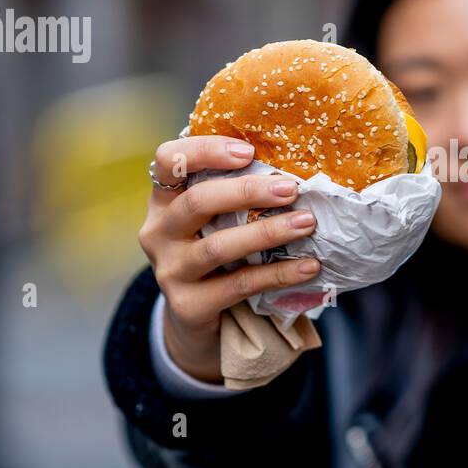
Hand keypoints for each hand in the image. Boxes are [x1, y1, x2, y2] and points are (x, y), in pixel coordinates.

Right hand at [139, 135, 319, 381]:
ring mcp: (170, 270)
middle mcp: (158, 232)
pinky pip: (240, 284)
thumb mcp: (214, 219)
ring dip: (268, 232)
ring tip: (306, 223)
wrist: (196, 316)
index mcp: (164, 200)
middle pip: (198, 202)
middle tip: (291, 189)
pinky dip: (278, 274)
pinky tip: (308, 266)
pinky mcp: (188, 304)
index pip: (171, 160)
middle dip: (248, 192)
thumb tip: (293, 170)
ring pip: (218, 246)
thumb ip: (234, 193)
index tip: (249, 152)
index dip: (206, 150)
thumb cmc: (215, 251)